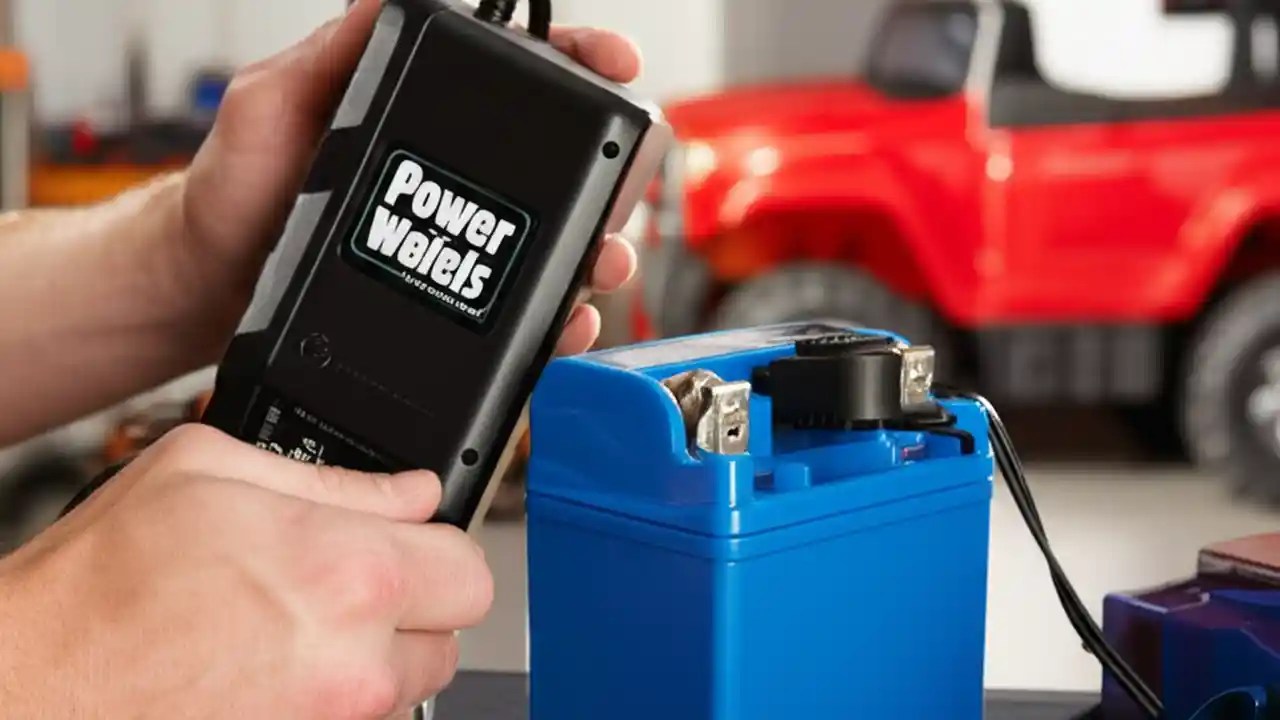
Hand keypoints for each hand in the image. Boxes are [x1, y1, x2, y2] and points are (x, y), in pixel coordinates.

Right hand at [0, 425, 491, 717]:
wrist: (32, 689)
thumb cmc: (100, 584)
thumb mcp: (206, 471)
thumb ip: (336, 480)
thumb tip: (410, 490)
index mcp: (351, 573)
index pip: (472, 566)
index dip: (439, 545)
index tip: (410, 540)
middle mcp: (359, 662)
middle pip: (453, 633)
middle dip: (418, 602)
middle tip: (352, 582)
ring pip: (410, 685)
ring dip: (379, 654)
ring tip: (301, 626)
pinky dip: (338, 697)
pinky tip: (278, 668)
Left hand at [180, 0, 642, 355]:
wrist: (209, 286)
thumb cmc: (230, 195)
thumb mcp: (268, 106)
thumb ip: (331, 55)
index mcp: (419, 111)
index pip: (518, 73)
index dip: (580, 62)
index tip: (617, 66)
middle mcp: (448, 171)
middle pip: (560, 166)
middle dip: (609, 184)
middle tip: (616, 203)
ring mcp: (455, 236)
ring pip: (553, 243)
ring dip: (595, 255)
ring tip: (599, 268)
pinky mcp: (449, 292)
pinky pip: (519, 309)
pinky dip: (557, 318)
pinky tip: (566, 323)